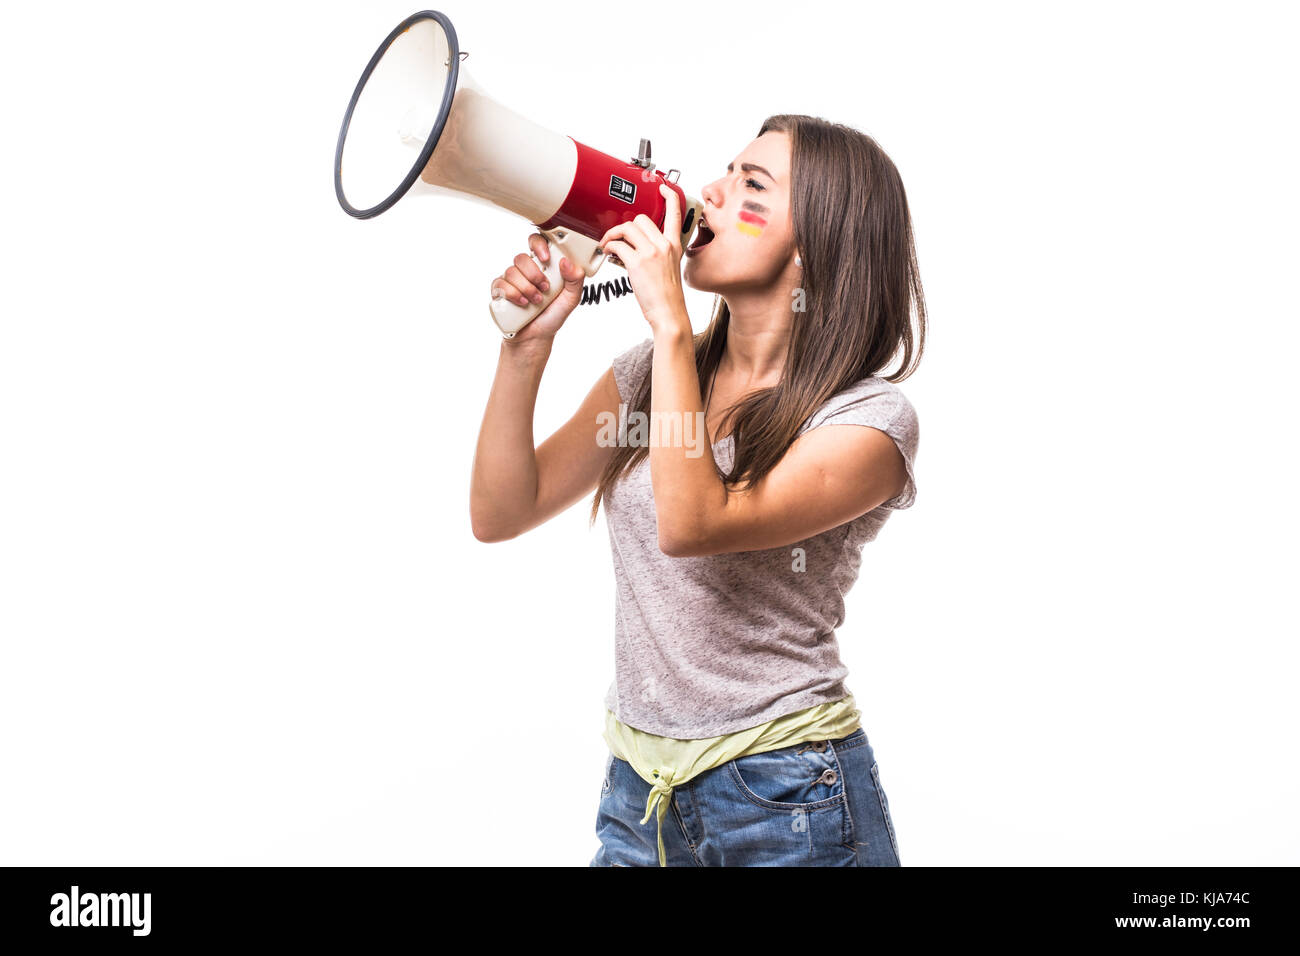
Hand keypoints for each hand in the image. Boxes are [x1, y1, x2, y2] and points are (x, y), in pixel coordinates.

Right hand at [489, 232, 586, 344]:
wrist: (537, 336)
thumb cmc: (552, 315)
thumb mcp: (571, 299)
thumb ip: (575, 280)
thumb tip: (567, 263)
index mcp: (543, 266)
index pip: (536, 243)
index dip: (539, 246)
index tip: (546, 259)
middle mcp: (526, 270)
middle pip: (522, 258)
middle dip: (534, 275)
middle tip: (544, 289)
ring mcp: (511, 280)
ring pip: (512, 272)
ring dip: (526, 288)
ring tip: (536, 301)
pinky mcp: (500, 291)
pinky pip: (500, 284)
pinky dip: (513, 294)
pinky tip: (523, 304)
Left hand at [598, 184, 688, 332]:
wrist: (669, 313)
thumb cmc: (668, 297)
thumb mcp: (670, 268)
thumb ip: (659, 253)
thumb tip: (638, 248)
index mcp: (674, 245)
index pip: (676, 213)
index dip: (669, 196)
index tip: (662, 188)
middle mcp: (664, 245)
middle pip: (641, 218)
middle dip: (625, 226)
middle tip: (617, 237)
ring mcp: (651, 253)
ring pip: (627, 228)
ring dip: (613, 234)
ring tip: (609, 245)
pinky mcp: (638, 263)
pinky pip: (618, 245)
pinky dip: (609, 247)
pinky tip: (608, 253)